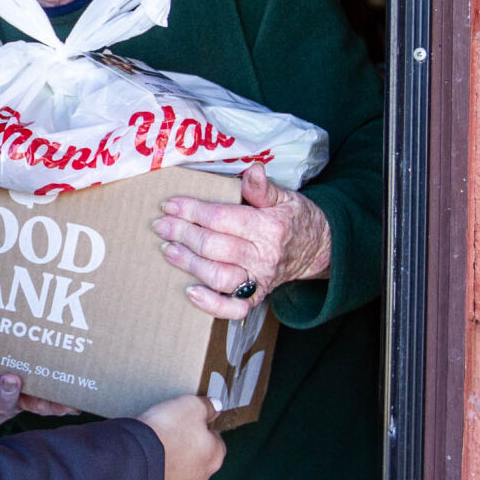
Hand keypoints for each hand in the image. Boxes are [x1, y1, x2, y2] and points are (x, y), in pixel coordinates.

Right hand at [135, 394, 226, 479]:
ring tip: (155, 452)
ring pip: (182, 477)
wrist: (135, 462)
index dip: (202, 430)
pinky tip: (146, 466)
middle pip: (199, 461)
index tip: (187, 423)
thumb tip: (215, 406)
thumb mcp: (189, 405)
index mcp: (214, 455)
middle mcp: (202, 479)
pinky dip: (157, 477)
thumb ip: (206, 406)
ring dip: (172, 466)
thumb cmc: (165, 432)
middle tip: (169, 436)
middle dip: (188, 450)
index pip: (216, 441)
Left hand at [151, 163, 331, 320]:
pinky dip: (212, 304)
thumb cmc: (295, 219)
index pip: (221, 219)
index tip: (170, 205)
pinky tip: (191, 291)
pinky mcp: (258, 297)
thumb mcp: (285, 197)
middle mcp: (263, 256)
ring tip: (168, 249)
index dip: (192, 211)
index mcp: (269, 228)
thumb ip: (263, 188)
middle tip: (161, 225)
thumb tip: (252, 171)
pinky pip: (234, 308)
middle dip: (183, 234)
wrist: (319, 249)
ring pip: (218, 276)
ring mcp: (260, 280)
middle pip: (214, 247)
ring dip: (189, 264)